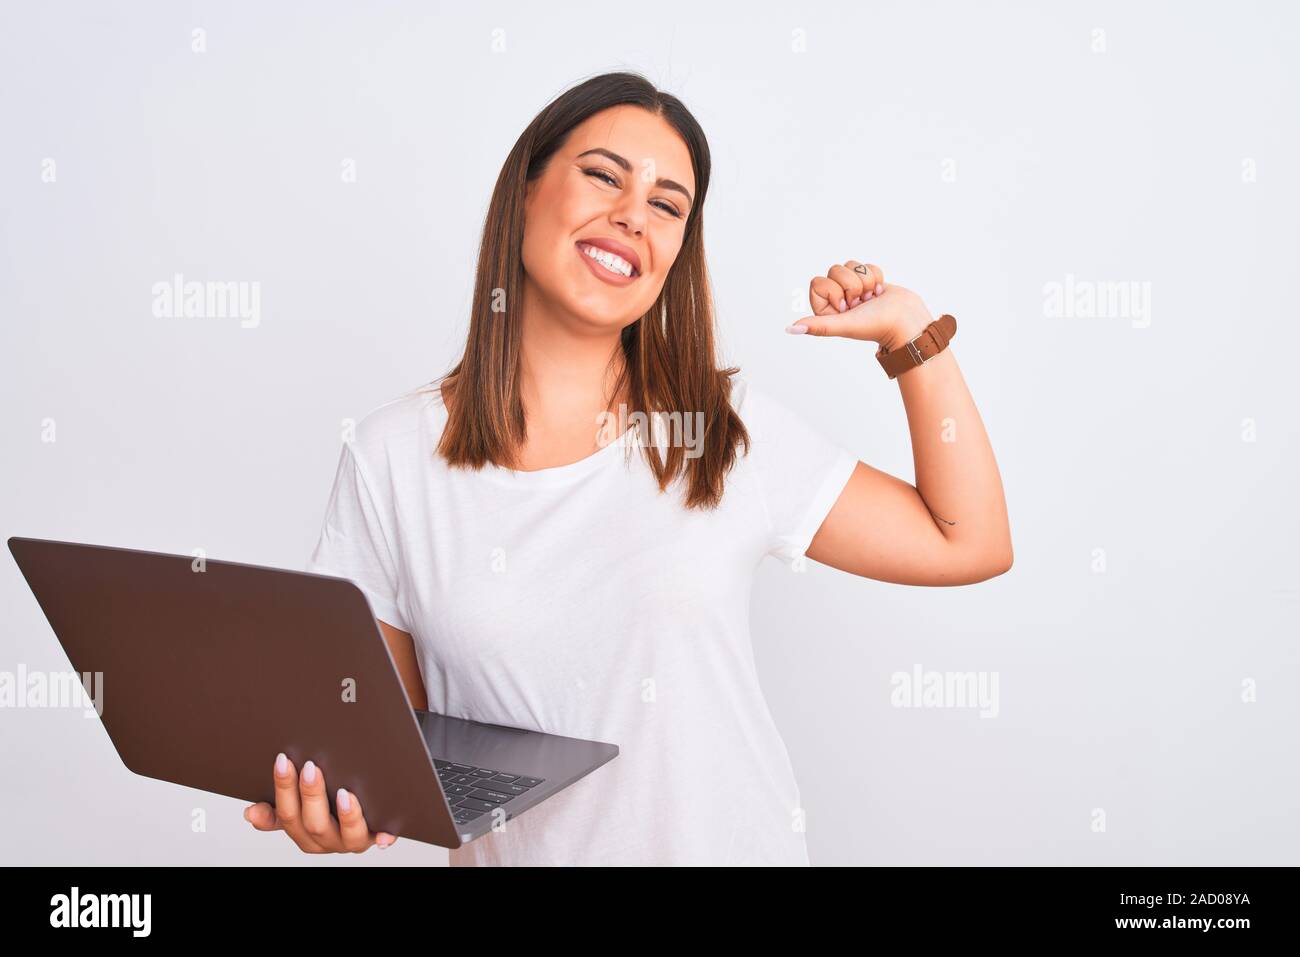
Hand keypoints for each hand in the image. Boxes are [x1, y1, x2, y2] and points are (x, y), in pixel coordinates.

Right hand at [243, 751, 397, 852]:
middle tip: (311, 767)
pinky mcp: (378, 837)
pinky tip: (385, 832)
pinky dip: (382, 835)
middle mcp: (326, 841)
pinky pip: (381, 838)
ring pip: (347, 834)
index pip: (286, 814)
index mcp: (302, 832)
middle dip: (311, 795)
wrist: (365, 814)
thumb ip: (276, 812)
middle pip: (314, 824)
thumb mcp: (297, 810)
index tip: (283, 761)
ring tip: (344, 794)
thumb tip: (250, 813)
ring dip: (346, 815)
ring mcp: (352, 841)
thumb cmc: (326, 807)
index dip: (283, 788)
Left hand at [786, 260, 932, 349]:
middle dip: (852, 285)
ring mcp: (853, 288)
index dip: (834, 290)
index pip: (817, 282)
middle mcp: (837, 298)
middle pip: (834, 270)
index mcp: (826, 309)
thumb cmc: (875, 326)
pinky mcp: (869, 280)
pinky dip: (876, 277)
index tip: (846, 306)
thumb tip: (790, 328)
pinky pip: (866, 264)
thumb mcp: (843, 325)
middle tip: (861, 303)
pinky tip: (880, 293)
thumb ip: (819, 325)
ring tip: (871, 298)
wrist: (906, 321)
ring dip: (865, 281)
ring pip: (851, 265)